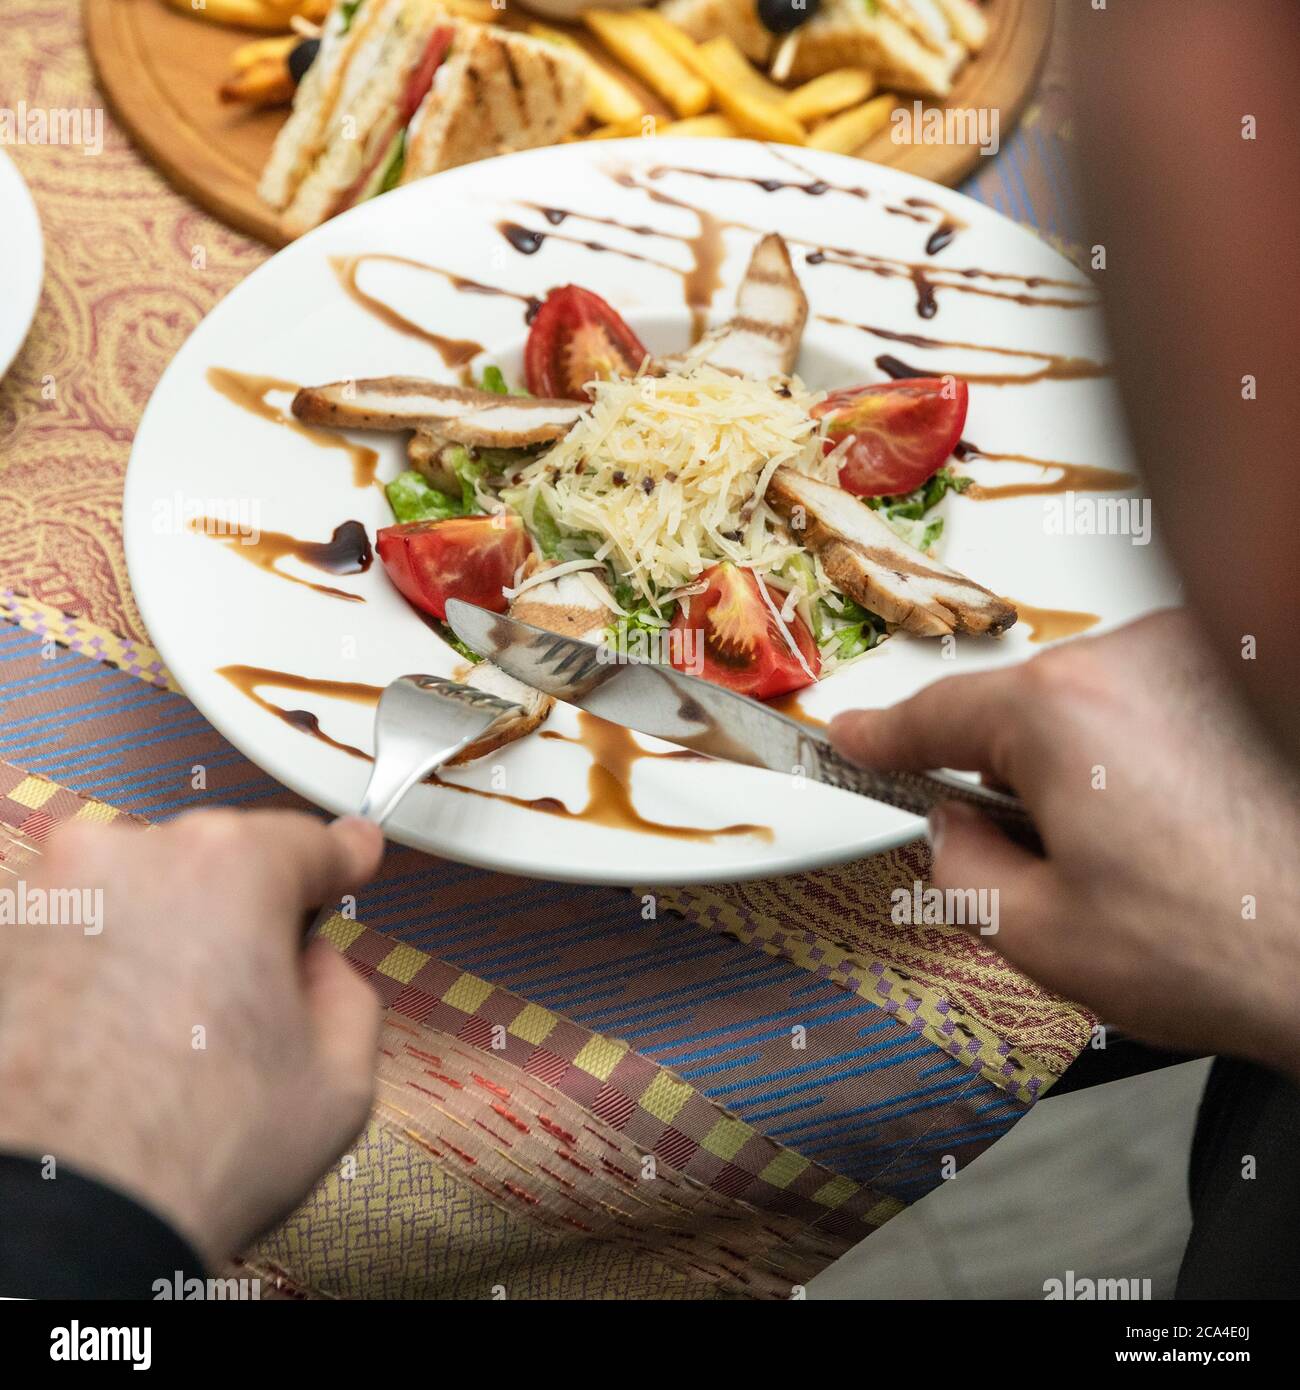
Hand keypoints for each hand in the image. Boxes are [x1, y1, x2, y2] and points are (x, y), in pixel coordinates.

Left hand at [0, 809, 384, 1264]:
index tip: (349, 855)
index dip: (339, 858)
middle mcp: (130, 856)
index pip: (305, 842)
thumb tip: (316, 969)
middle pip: (211, 862)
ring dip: (156, 940)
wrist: (55, 1220)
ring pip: (133, 894)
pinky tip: (104, 1040)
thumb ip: (347, 990)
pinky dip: (88, 969)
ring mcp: (45, 894)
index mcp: (230, 869)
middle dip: (236, 915)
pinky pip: (66, 933)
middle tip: (241, 1003)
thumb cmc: (182, 1156)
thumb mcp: (341, 1083)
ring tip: (159, 1037)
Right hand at [830, 611, 1299, 1078]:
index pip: (934, 715)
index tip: (853, 739)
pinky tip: (1180, 826)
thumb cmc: (1227, 946)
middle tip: (1046, 863)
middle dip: (1012, 781)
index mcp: (1060, 711)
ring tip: (1143, 857)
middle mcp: (1130, 660)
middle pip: (1019, 711)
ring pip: (1089, 708)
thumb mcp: (1039, 934)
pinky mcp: (1237, 675)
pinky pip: (1150, 703)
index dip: (880, 738)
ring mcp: (1194, 658)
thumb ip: (954, 867)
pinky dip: (1142, 754)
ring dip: (1086, 768)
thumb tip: (948, 828)